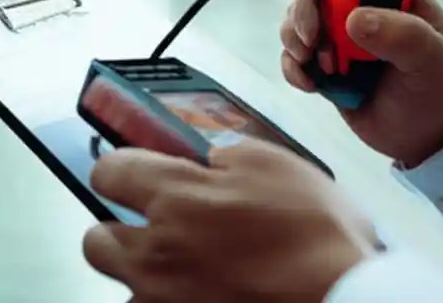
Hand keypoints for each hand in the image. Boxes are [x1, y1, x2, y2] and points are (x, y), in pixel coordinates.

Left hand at [84, 141, 375, 302]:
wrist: (347, 299)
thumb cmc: (318, 238)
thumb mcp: (276, 165)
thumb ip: (227, 154)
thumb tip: (208, 157)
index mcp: (172, 198)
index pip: (107, 172)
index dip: (120, 169)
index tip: (132, 173)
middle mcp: (155, 252)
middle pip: (95, 241)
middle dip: (117, 231)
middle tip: (153, 229)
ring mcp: (165, 300)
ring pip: (124, 289)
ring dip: (143, 278)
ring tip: (182, 273)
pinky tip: (199, 295)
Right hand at [278, 0, 442, 167]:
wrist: (425, 139)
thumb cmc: (437, 89)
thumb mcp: (430, 59)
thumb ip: (399, 35)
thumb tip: (353, 19)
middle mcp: (359, 4)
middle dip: (302, 7)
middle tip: (310, 38)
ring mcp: (337, 34)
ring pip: (296, 17)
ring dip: (295, 38)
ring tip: (316, 68)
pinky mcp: (321, 62)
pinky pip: (292, 53)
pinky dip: (293, 66)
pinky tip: (310, 85)